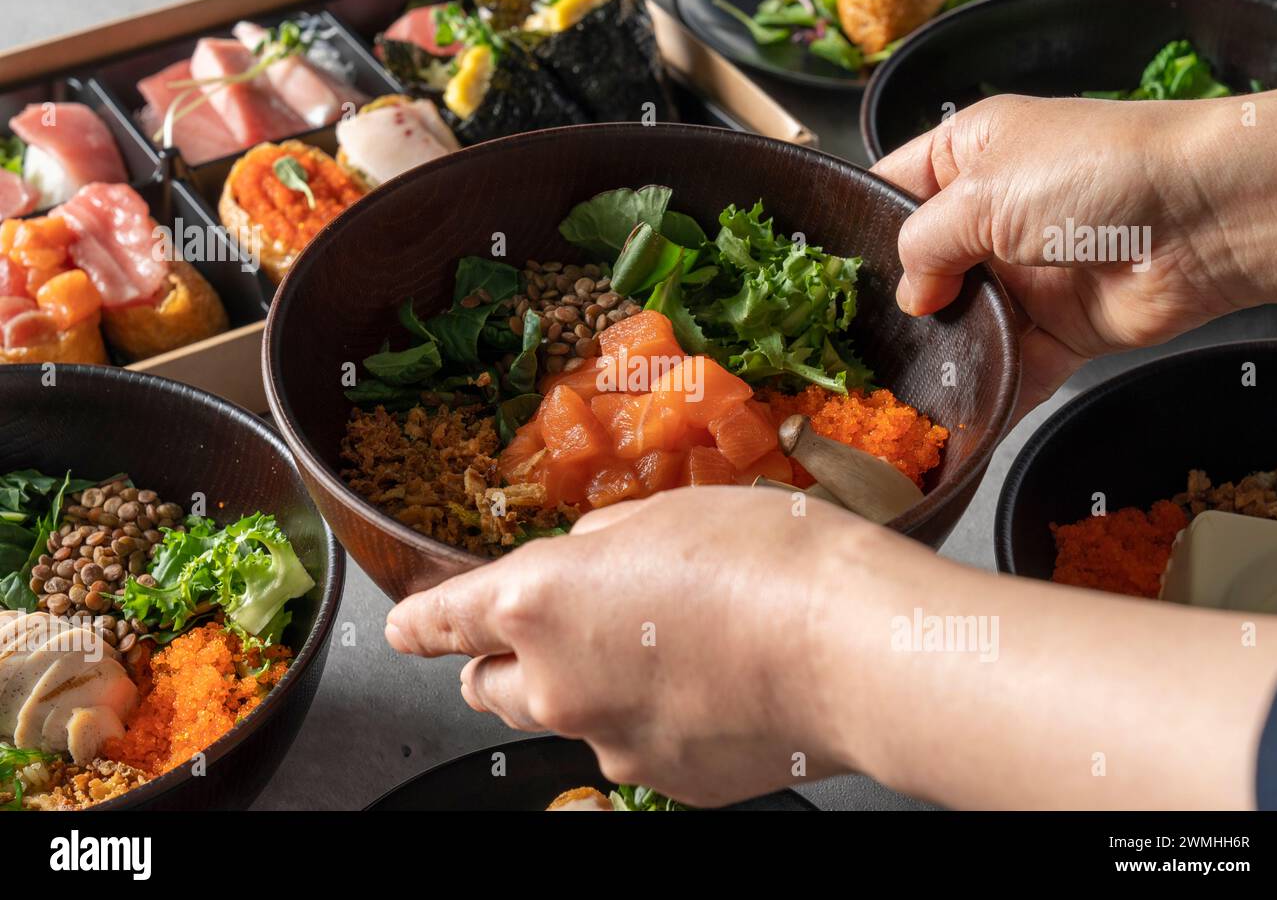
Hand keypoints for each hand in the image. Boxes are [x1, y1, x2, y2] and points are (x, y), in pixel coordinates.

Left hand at [387, 484, 1276, 808]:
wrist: (854, 648)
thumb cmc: (768, 559)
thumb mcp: (669, 511)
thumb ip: (602, 541)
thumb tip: (585, 560)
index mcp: (539, 600)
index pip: (444, 621)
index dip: (418, 624)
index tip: (404, 629)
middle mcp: (558, 683)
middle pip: (489, 688)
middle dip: (499, 663)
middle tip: (541, 635)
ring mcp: (613, 742)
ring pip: (565, 720)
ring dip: (580, 690)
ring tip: (654, 650)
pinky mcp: (671, 782)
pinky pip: (635, 747)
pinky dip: (648, 720)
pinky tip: (706, 684)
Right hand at [872, 88, 1276, 417]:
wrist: (1205, 219)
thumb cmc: (1097, 173)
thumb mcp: (981, 192)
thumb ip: (923, 245)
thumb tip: (912, 298)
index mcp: (968, 157)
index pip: (892, 189)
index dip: (861, 228)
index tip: (826, 276)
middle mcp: (992, 214)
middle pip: (923, 268)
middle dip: (898, 305)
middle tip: (855, 342)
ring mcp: (1025, 274)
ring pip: (964, 324)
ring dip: (943, 354)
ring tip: (898, 386)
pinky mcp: (1059, 327)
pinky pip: (1013, 368)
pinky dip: (992, 392)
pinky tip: (956, 416)